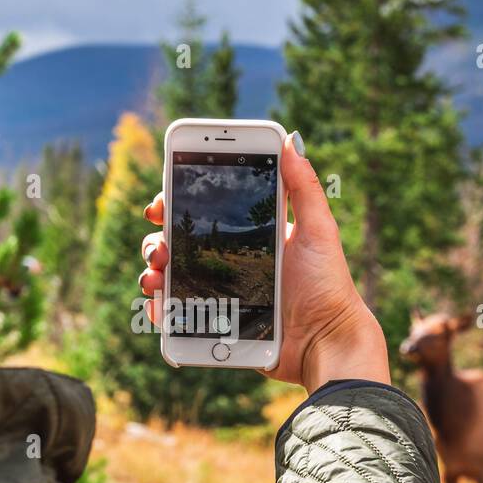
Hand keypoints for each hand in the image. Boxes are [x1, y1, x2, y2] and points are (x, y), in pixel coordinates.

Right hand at [138, 133, 389, 392]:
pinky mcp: (218, 326)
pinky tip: (158, 304)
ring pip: (172, 278)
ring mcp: (222, 296)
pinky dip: (161, 309)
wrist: (326, 343)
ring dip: (153, 271)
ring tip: (156, 275)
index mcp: (251, 237)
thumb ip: (304, 187)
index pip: (206, 213)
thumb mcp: (319, 230)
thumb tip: (290, 140)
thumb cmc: (328, 286)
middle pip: (180, 245)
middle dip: (158, 239)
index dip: (178, 203)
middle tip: (159, 244)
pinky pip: (178, 316)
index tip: (161, 201)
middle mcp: (233, 264)